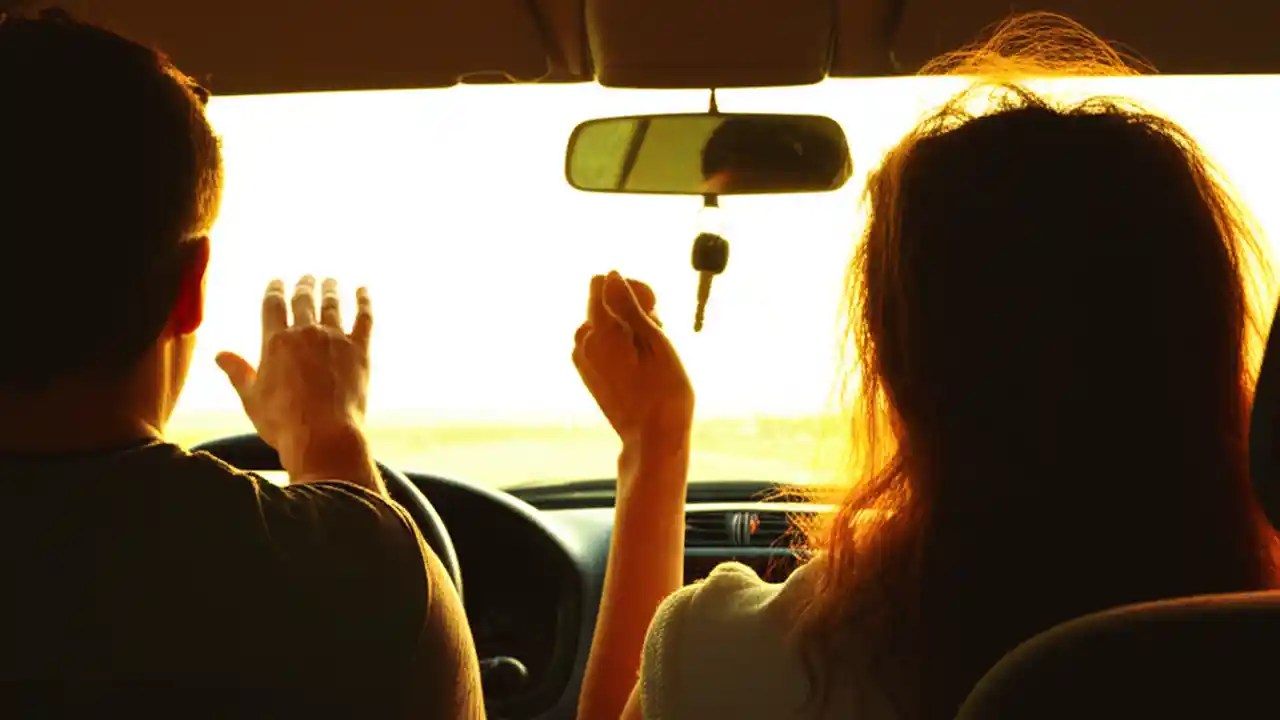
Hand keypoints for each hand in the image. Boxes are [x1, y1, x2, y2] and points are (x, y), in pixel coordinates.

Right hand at [216, 276, 373, 476]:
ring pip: (332, 304)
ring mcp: (335, 339)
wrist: (323, 435)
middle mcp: (306, 333)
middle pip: (304, 299)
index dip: (275, 289)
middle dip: (304, 285)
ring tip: (329, 281)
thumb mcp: (251, 398)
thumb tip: (220, 354)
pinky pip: (364, 317)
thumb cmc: (282, 422)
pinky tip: (363, 290)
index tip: (278, 281)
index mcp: (276, 341)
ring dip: (330, 289)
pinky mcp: (359, 350)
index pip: (273, 304)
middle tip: (307, 277)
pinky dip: (364, 301)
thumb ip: (238, 371)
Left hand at [573, 271, 693, 450]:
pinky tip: (641, 366)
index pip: (602, 283)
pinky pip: (602, 344)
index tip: (653, 310)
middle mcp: (583, 343)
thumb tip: (611, 275)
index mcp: (598, 331)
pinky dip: (621, 346)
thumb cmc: (664, 391)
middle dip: (630, 310)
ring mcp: (583, 360)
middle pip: (602, 304)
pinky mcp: (588, 374)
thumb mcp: (655, 341)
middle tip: (658, 336)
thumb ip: (630, 306)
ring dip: (628, 329)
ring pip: (604, 325)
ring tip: (652, 354)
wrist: (652, 439)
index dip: (632, 288)